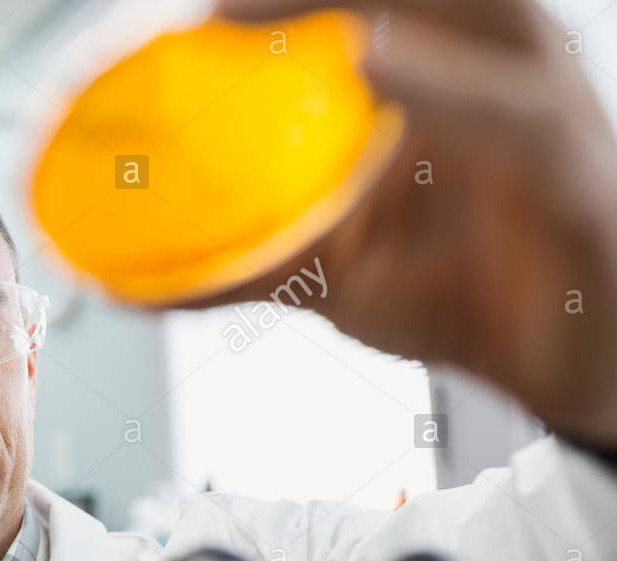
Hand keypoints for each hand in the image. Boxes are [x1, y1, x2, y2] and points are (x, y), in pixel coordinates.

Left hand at [199, 0, 616, 444]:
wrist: (565, 373)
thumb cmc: (465, 297)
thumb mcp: (334, 273)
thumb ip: (246, 263)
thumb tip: (137, 285)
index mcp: (442, 81)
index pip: (374, 1)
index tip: (195, 14)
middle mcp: (498, 79)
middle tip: (218, 6)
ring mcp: (545, 121)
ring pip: (483, 22)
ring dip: (377, 1)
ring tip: (275, 13)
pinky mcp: (575, 186)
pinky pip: (516, 122)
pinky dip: (444, 90)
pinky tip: (376, 67)